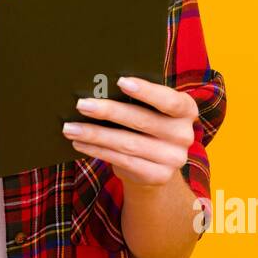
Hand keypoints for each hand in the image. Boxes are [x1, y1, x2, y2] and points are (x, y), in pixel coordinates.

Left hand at [61, 76, 197, 187]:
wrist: (156, 164)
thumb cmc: (145, 125)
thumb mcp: (149, 110)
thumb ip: (135, 99)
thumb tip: (98, 86)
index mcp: (186, 110)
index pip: (169, 100)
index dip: (147, 91)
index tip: (121, 81)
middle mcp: (184, 135)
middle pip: (142, 121)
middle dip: (109, 111)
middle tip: (81, 104)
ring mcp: (174, 159)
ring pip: (128, 143)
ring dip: (95, 134)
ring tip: (70, 127)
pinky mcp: (158, 176)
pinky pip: (123, 161)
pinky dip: (98, 151)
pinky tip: (80, 142)